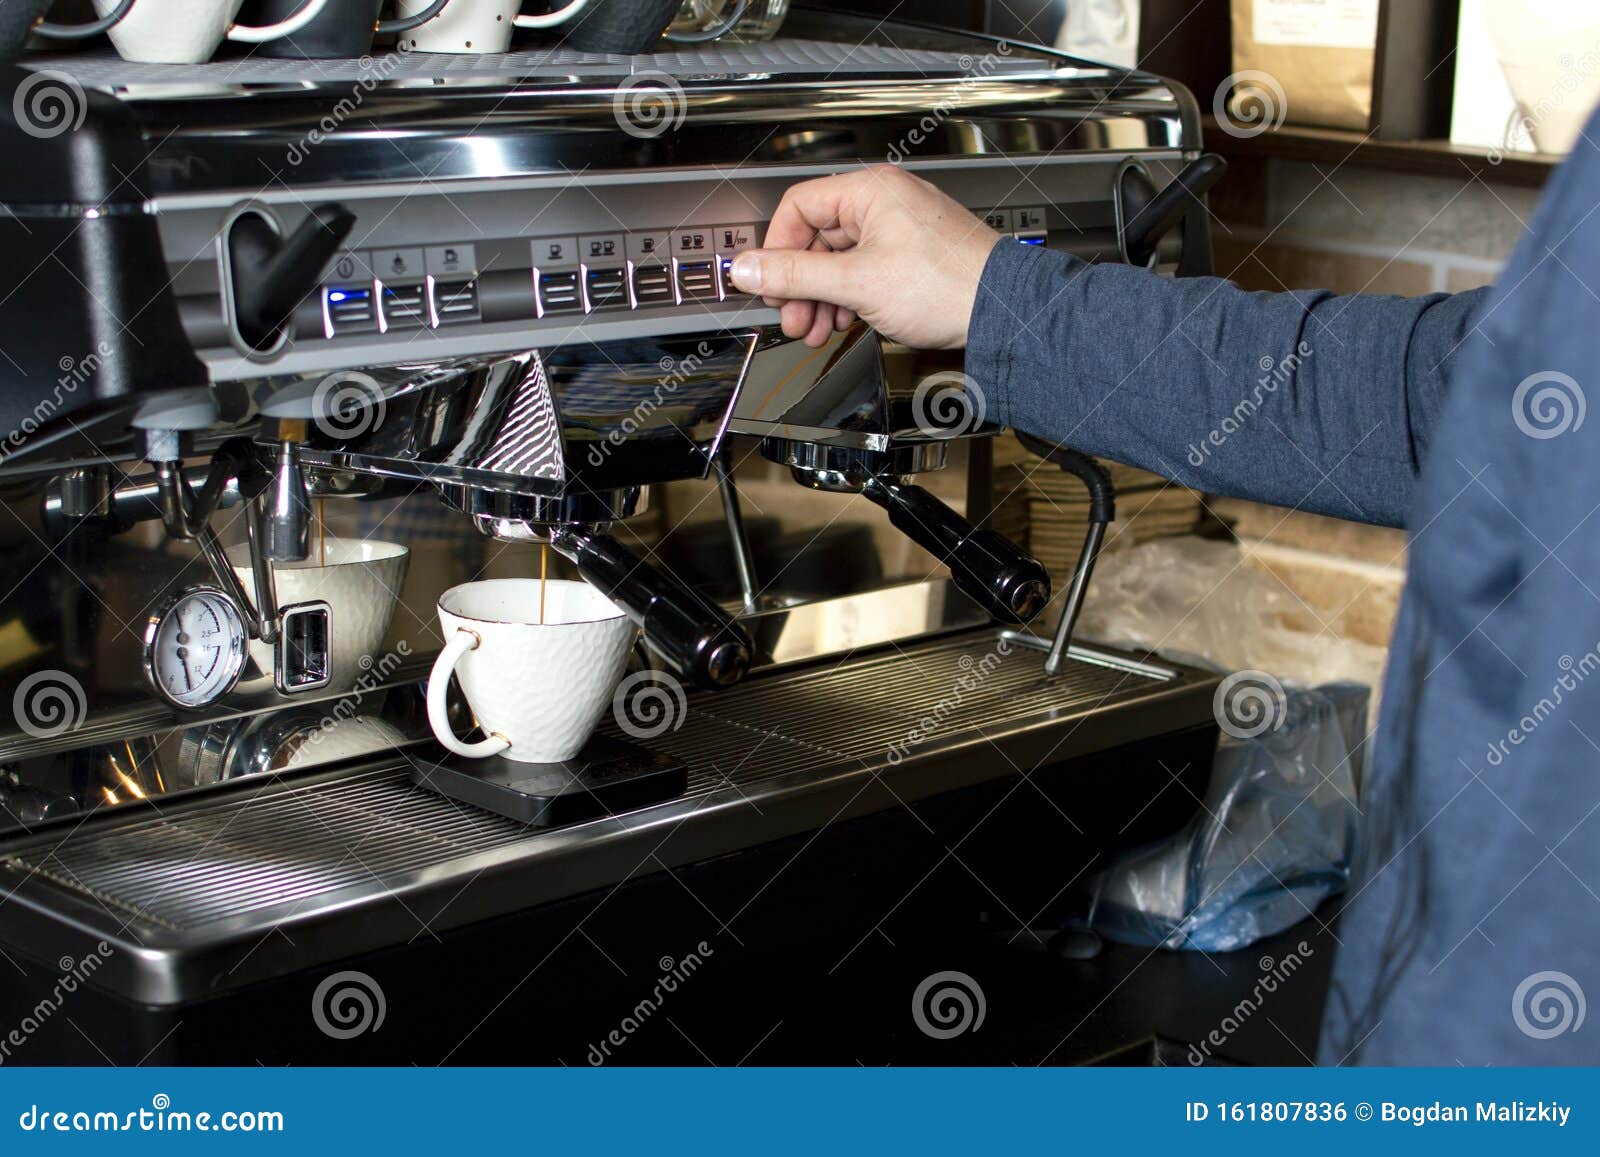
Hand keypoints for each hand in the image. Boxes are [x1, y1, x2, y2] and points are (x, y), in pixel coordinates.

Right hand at [728, 165, 1001, 348]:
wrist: (1001, 313)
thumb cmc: (949, 286)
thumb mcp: (857, 283)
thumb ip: (796, 275)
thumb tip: (748, 267)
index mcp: (870, 191)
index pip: (799, 208)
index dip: (777, 249)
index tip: (769, 283)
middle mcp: (884, 203)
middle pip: (817, 239)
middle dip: (800, 285)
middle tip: (793, 318)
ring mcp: (899, 230)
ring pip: (839, 261)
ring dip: (822, 299)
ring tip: (817, 330)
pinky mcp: (911, 257)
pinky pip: (863, 272)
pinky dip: (848, 299)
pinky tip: (844, 323)